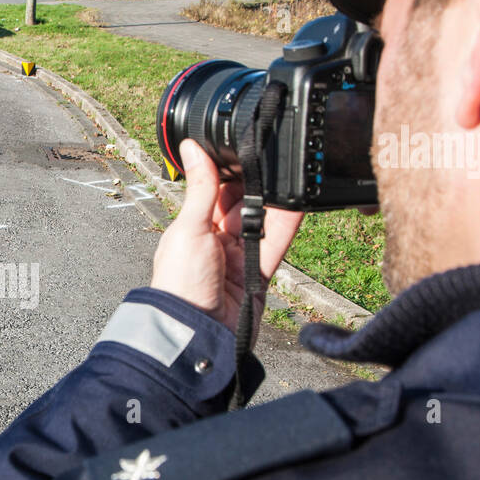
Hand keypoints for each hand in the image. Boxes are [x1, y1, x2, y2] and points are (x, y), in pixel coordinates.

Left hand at [150, 139, 303, 336]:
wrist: (197, 333)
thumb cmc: (180, 283)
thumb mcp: (189, 227)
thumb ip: (200, 188)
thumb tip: (191, 147)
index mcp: (193, 226)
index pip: (216, 191)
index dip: (231, 172)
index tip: (246, 147)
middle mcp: (216, 240)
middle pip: (243, 203)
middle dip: (256, 185)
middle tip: (271, 158)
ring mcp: (239, 256)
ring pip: (262, 220)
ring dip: (273, 202)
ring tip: (287, 175)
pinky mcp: (259, 272)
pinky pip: (276, 242)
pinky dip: (287, 223)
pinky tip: (299, 202)